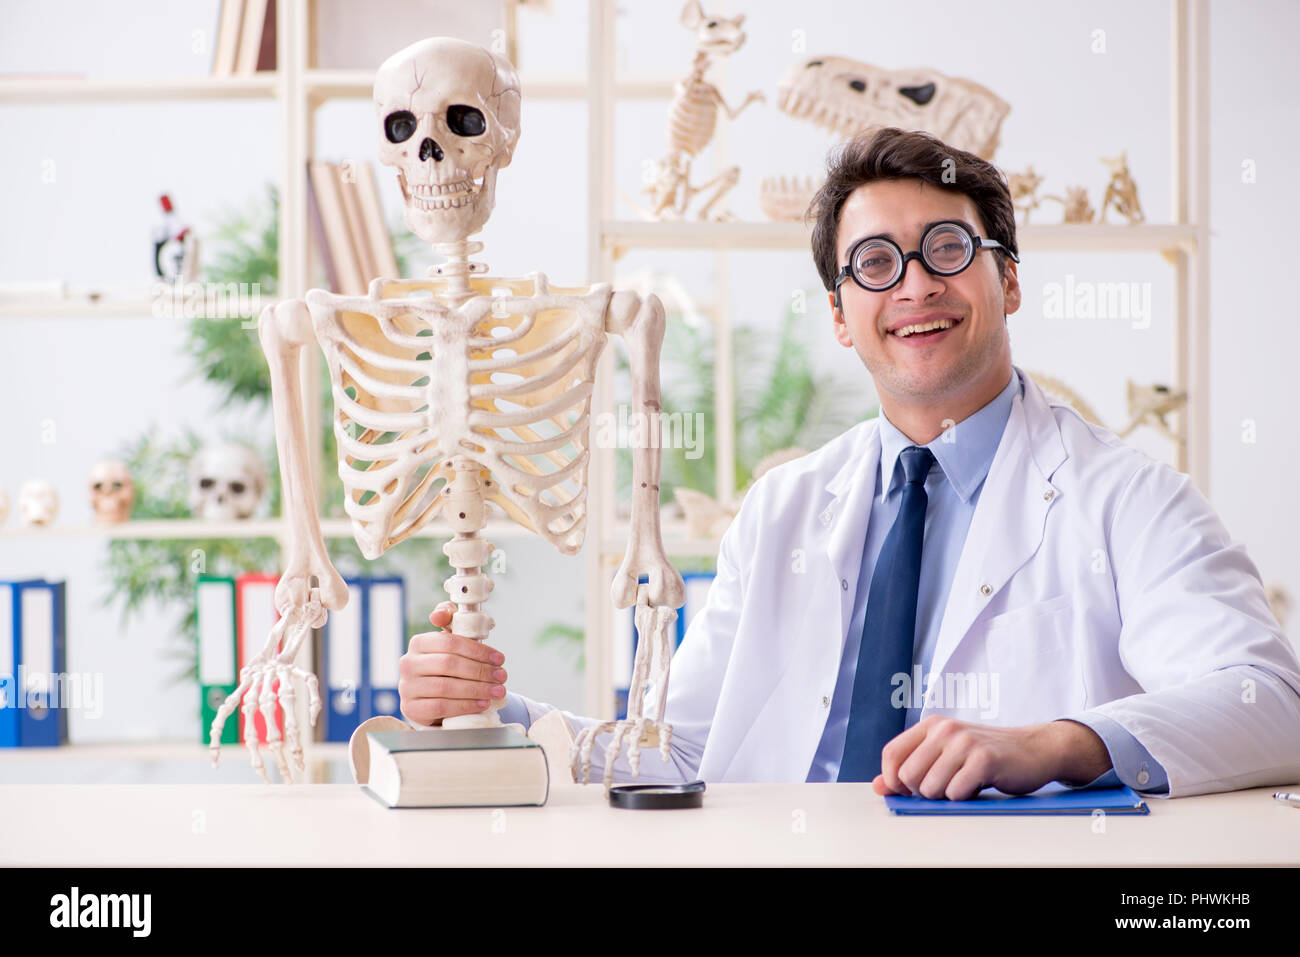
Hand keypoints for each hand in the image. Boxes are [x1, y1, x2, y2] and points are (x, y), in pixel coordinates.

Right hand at [397, 601, 507, 726]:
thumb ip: (451, 623)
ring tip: (497, 691)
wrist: (430, 698)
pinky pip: (440, 707)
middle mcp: (408, 663)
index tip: (499, 659)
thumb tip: (439, 614)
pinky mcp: (411, 709)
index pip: (450, 643)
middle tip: (501, 677)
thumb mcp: (450, 645)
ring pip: (445, 687)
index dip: (478, 651)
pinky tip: (482, 704)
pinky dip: (465, 706)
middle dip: (480, 671)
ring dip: (476, 690)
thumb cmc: (445, 667)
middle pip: (449, 665)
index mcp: (419, 643)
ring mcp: (407, 687)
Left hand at [870, 716, 1111, 800]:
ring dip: (944, 797)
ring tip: (962, 786)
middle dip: (921, 792)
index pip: (891, 753)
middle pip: (908, 775)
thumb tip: (879, 786)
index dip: (891, 778)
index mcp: (931, 725)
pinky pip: (956, 792)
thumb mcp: (946, 755)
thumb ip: (912, 766)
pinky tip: (977, 786)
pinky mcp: (984, 759)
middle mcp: (944, 729)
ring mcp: (964, 742)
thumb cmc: (986, 756)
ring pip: (930, 787)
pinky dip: (963, 797)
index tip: (905, 791)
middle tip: (944, 789)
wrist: (1034, 749)